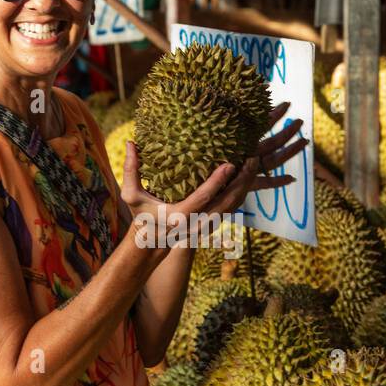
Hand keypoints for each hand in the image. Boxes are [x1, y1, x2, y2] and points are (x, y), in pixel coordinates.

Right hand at [120, 101, 306, 224]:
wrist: (152, 243)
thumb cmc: (141, 216)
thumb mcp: (131, 195)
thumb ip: (130, 170)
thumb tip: (130, 142)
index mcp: (180, 216)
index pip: (204, 197)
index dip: (218, 181)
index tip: (230, 164)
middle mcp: (198, 223)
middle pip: (228, 201)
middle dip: (243, 180)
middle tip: (252, 157)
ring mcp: (209, 225)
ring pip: (235, 204)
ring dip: (248, 184)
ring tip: (255, 160)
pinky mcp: (214, 222)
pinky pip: (234, 206)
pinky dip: (244, 190)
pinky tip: (250, 173)